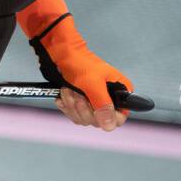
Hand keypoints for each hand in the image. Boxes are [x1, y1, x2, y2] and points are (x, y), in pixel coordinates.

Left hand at [30, 15, 131, 131]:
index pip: (119, 118)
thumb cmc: (79, 64)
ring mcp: (94, 101)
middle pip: (99, 120)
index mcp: (120, 92)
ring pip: (84, 119)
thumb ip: (103, 105)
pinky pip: (74, 115)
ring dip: (73, 105)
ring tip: (68, 90)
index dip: (104, 116)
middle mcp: (109, 99)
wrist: (60, 54)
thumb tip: (110, 126)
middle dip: (83, 108)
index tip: (92, 105)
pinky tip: (63, 94)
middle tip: (77, 93)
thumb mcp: (93, 85)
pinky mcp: (80, 102)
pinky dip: (67, 105)